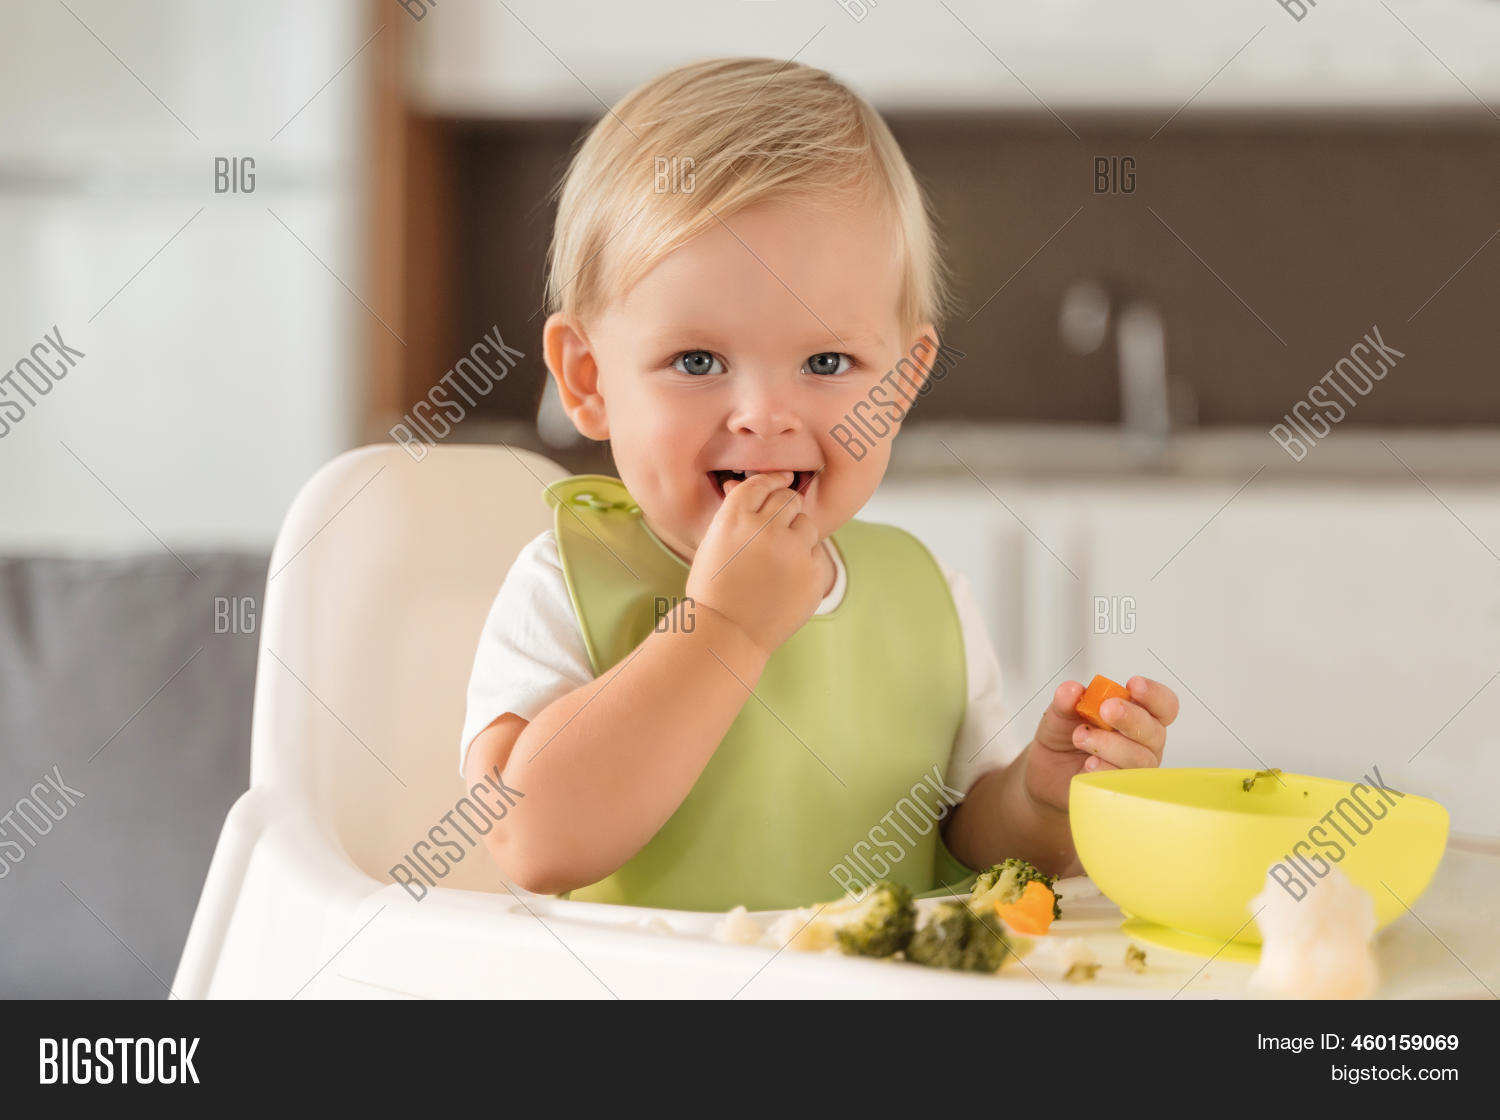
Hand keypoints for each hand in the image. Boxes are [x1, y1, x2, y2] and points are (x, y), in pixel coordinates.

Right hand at [684, 471, 825, 656]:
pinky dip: (804, 562)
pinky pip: (816, 553)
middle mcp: (765, 529)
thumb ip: (737, 514)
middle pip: (788, 498)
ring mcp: (792, 551)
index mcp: (735, 518)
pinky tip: (785, 581)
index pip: (761, 483)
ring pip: (806, 523)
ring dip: (796, 534)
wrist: (727, 634)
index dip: (772, 481)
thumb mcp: (714, 543)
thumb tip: (749, 484)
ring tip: (778, 560)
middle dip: (785, 507)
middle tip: (776, 528)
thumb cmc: (715, 588)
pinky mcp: (813, 573)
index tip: (781, 481)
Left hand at [1023, 675, 1178, 813]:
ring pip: (1140, 758)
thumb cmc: (1064, 737)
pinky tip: (1089, 764)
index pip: (1163, 704)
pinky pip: (1123, 783)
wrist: (1046, 772)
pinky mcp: (1122, 791)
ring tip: (1081, 737)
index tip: (1133, 685)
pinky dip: (1105, 770)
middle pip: (1155, 731)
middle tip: (1106, 710)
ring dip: (1110, 745)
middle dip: (1131, 718)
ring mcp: (1135, 769)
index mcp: (1138, 715)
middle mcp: (1144, 742)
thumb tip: (1071, 689)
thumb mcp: (1059, 714)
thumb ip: (1066, 701)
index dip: (1154, 695)